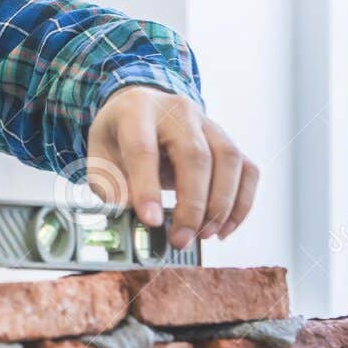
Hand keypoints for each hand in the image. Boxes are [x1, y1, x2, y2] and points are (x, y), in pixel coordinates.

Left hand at [86, 85, 258, 247]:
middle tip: (181, 239)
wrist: (142, 109)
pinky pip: (247, 170)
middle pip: (195, 155)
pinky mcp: (228, 140)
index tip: (151, 222)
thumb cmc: (120, 136)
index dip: (147, 187)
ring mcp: (209, 123)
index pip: (144, 149)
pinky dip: (242, 203)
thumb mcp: (100, 157)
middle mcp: (178, 111)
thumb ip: (110, 187)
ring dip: (221, 205)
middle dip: (192, 204)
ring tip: (204, 235)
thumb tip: (132, 218)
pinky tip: (224, 228)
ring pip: (229, 160)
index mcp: (137, 111)